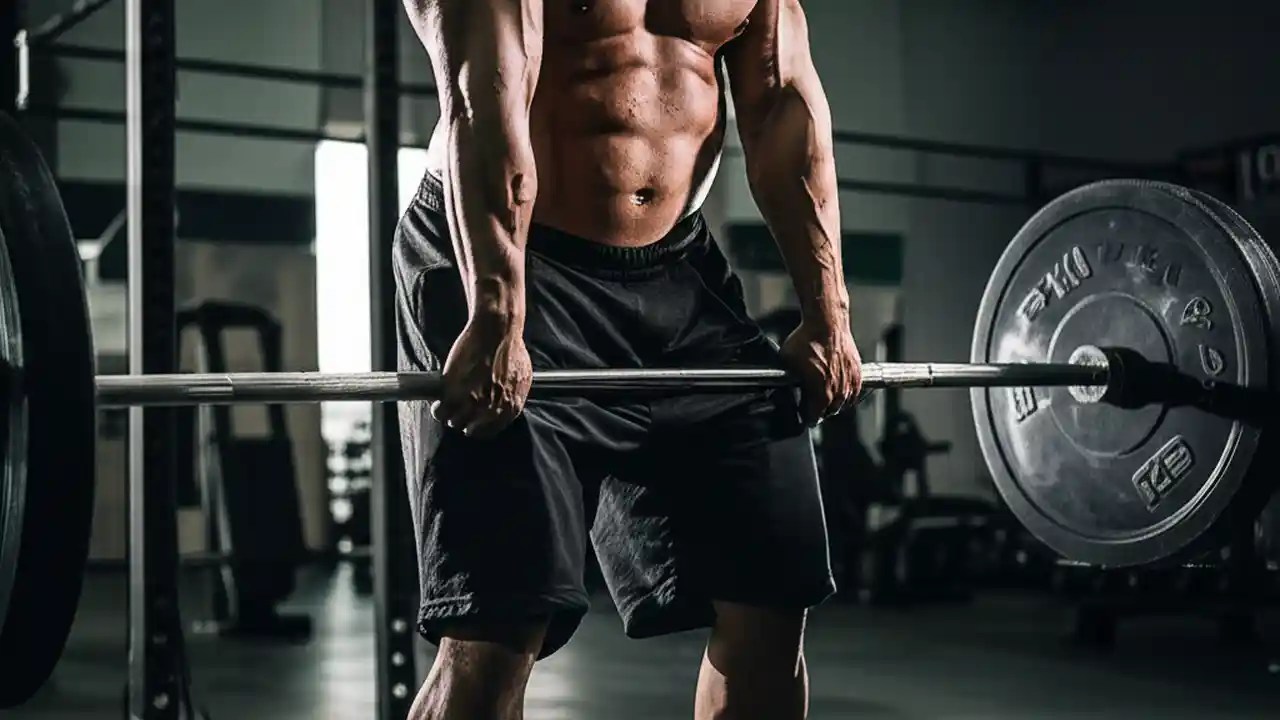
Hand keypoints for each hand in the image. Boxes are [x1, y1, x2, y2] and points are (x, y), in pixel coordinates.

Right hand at [432, 315, 532, 437]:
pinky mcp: (453, 392)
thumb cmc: (511, 350)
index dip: (480, 427)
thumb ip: (514, 396)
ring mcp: (471, 402)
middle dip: (464, 422)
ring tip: (448, 408)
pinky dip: (437, 410)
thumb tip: (507, 404)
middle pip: (471, 429)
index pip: (491, 431)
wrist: (496, 332)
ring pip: (454, 422)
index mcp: (510, 408)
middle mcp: (491, 410)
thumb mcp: (521, 378)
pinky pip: (441, 412)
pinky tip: (438, 405)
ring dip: (450, 416)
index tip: (473, 423)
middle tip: (459, 413)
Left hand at [779, 319, 862, 425]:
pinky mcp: (858, 372)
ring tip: (827, 402)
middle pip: (830, 412)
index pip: (814, 417)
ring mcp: (850, 382)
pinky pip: (855, 392)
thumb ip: (788, 379)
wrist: (826, 323)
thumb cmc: (807, 339)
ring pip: (844, 404)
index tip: (803, 417)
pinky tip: (841, 392)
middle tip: (814, 408)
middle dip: (821, 411)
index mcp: (821, 394)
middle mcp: (838, 391)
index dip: (806, 417)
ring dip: (835, 404)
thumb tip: (783, 384)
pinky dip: (848, 395)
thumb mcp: (787, 362)